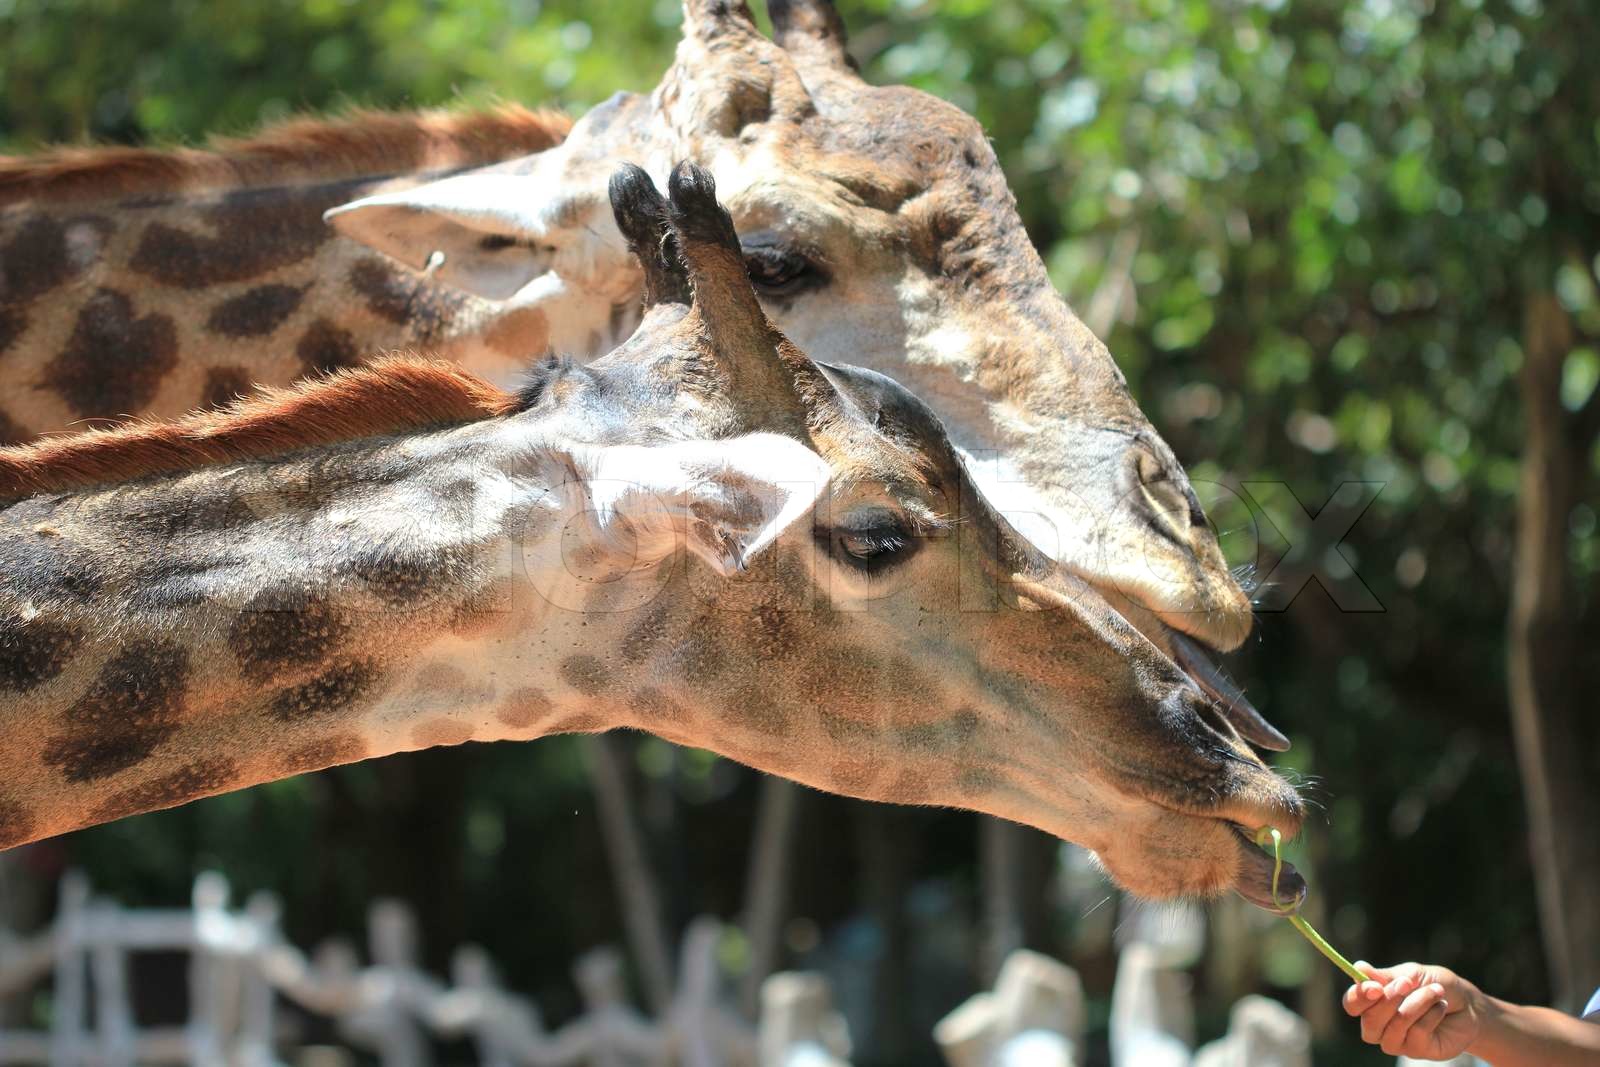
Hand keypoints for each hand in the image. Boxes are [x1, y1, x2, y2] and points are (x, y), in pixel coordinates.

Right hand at [1341, 961, 1485, 1059]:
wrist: (1467, 1005)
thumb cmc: (1434, 985)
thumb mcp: (1412, 974)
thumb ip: (1386, 976)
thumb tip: (1358, 967)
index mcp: (1371, 1003)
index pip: (1352, 1005)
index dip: (1359, 997)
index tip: (1375, 987)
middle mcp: (1379, 1025)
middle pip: (1370, 1020)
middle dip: (1390, 1000)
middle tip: (1408, 982)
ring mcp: (1397, 1041)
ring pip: (1396, 1025)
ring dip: (1417, 1003)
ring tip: (1436, 991)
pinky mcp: (1417, 1051)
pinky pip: (1418, 1033)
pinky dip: (1432, 1014)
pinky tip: (1441, 1008)